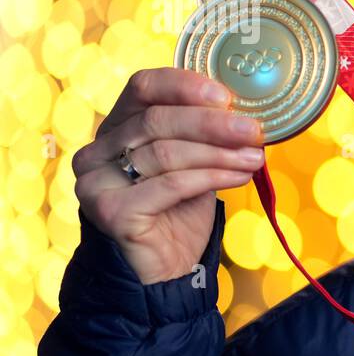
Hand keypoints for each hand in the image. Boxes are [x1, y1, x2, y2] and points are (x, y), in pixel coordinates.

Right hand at [71, 67, 265, 284]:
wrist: (164, 270)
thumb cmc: (179, 212)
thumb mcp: (195, 165)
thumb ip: (205, 137)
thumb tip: (245, 113)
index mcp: (115, 129)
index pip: (142, 88)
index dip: (184, 86)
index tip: (226, 96)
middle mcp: (97, 151)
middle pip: (156, 120)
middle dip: (212, 123)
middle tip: (253, 130)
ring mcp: (98, 181)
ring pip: (165, 152)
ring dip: (219, 153)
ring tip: (255, 157)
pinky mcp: (111, 210)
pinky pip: (170, 184)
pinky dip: (211, 177)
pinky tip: (239, 176)